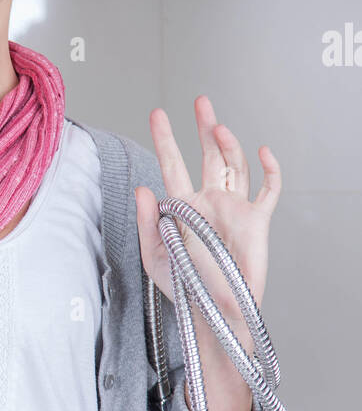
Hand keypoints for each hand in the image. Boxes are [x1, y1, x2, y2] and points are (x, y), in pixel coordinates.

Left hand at [133, 95, 280, 334]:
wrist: (212, 310)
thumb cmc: (182, 284)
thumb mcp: (153, 253)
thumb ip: (145, 220)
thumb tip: (142, 187)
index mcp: (182, 204)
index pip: (172, 164)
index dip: (165, 139)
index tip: (157, 114)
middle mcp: (209, 200)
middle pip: (208, 155)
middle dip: (203, 128)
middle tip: (201, 101)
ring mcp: (233, 208)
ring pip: (235, 166)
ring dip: (228, 145)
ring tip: (218, 128)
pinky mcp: (256, 221)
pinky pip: (267, 190)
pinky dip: (269, 170)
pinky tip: (263, 152)